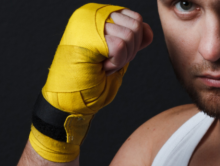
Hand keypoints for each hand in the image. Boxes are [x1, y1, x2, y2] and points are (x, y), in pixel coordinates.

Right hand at [31, 4, 151, 162]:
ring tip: (102, 64)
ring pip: (129, 36)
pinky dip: (115, 63)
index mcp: (98, 15)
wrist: (71, 97)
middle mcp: (91, 14)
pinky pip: (120, 47)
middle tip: (109, 61)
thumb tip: (148, 31)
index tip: (116, 54)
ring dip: (121, 59)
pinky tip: (100, 66)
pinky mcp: (89, 36)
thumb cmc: (91, 79)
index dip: (135, 42)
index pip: (135, 18)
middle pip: (135, 26)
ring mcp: (89, 23)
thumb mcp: (119, 56)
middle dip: (130, 51)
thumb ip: (134, 41)